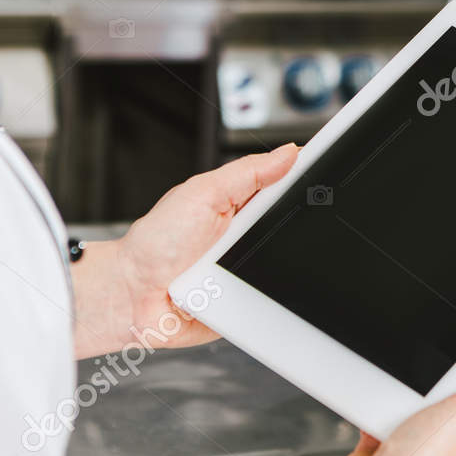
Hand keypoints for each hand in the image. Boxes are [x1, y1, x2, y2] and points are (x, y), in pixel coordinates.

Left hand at [70, 144, 298, 358]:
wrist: (133, 296)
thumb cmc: (154, 245)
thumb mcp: (202, 193)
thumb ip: (247, 173)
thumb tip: (287, 153)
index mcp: (239, 204)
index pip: (284, 187)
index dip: (306, 179)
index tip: (323, 174)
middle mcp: (248, 236)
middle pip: (293, 226)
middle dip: (294, 226)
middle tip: (261, 228)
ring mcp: (250, 269)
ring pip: (290, 264)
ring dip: (277, 262)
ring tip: (236, 261)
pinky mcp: (251, 302)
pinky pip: (276, 298)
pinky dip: (270, 295)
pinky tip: (244, 287)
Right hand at [312, 344, 455, 455]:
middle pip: (455, 389)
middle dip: (440, 380)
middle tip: (434, 383)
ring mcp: (425, 448)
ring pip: (417, 402)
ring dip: (405, 397)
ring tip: (404, 406)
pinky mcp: (393, 450)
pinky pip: (386, 417)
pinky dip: (379, 415)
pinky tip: (380, 421)